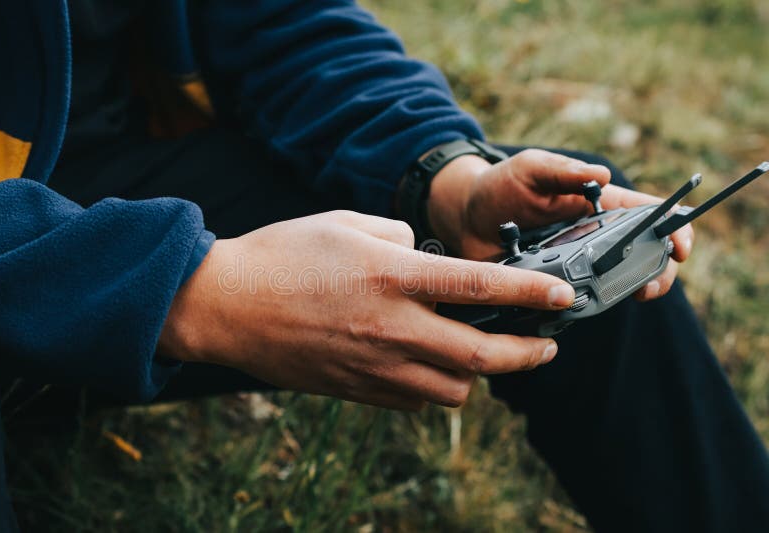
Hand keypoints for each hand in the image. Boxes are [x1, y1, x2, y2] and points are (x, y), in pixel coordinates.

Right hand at [159, 211, 576, 409]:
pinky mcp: (356, 389)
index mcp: (391, 276)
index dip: (531, 292)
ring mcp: (373, 365)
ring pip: (451, 390)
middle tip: (546, 346)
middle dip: (528, 354)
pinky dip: (433, 386)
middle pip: (480, 358)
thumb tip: (426, 256)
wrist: (225, 305)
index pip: (480, 288)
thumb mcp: (343, 222)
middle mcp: (390, 326)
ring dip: (477, 376)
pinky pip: (412, 400)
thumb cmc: (282, 255)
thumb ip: (398, 237)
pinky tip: (428, 365)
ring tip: (479, 355)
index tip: (564, 295)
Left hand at [426, 149, 693, 300]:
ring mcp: (577, 263)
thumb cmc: (501, 184)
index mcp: (598, 204)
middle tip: (649, 287)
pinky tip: (582, 310)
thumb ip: (563, 171)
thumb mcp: (531, 168)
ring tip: (626, 297)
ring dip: (628, 292)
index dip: (673, 229)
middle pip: (644, 255)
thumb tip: (603, 177)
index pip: (647, 214)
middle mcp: (595, 236)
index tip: (680, 248)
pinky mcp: (554, 286)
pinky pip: (579, 301)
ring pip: (617, 282)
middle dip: (658, 271)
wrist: (464, 216)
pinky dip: (587, 307)